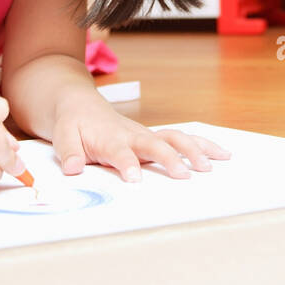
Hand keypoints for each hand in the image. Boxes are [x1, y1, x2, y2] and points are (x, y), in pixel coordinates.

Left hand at [51, 105, 230, 181]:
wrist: (79, 104)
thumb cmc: (73, 123)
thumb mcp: (63, 136)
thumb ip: (68, 153)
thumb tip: (73, 170)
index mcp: (109, 138)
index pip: (120, 152)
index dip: (127, 165)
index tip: (135, 179)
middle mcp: (132, 135)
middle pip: (155, 144)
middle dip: (171, 158)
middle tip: (185, 176)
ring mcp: (146, 135)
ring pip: (174, 138)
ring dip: (194, 150)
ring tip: (212, 165)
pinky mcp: (153, 138)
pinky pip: (180, 139)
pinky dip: (201, 145)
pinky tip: (221, 154)